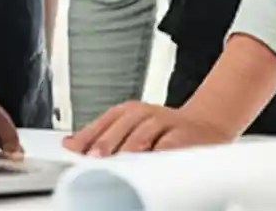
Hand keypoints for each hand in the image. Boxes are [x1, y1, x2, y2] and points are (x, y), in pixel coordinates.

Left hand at [63, 101, 235, 156]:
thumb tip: (70, 144)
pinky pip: (170, 145)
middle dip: (107, 143)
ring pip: (144, 134)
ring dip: (130, 149)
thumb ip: (102, 135)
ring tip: (117, 162)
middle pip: (122, 126)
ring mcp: (166, 122)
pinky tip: (150, 163)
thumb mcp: (131, 127)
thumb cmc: (163, 131)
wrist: (205, 125)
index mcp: (129, 112)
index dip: (89, 136)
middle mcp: (146, 114)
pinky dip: (159, 154)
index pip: (104, 122)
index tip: (75, 151)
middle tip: (94, 158)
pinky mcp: (185, 135)